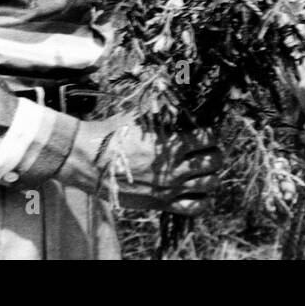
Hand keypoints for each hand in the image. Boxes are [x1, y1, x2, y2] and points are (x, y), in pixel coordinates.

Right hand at [57, 116, 221, 215]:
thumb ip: (163, 109)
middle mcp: (175, 167)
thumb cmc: (114, 133)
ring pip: (209, 185)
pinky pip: (194, 207)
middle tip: (206, 151)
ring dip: (209, 175)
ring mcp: (170, 188)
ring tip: (201, 170)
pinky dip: (201, 199)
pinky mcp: (161, 203)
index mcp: (172, 143)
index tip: (203, 134)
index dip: (209, 134)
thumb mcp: (139, 114)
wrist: (90, 160)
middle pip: (214, 162)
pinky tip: (196, 190)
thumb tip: (178, 99)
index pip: (208, 138)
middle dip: (214, 154)